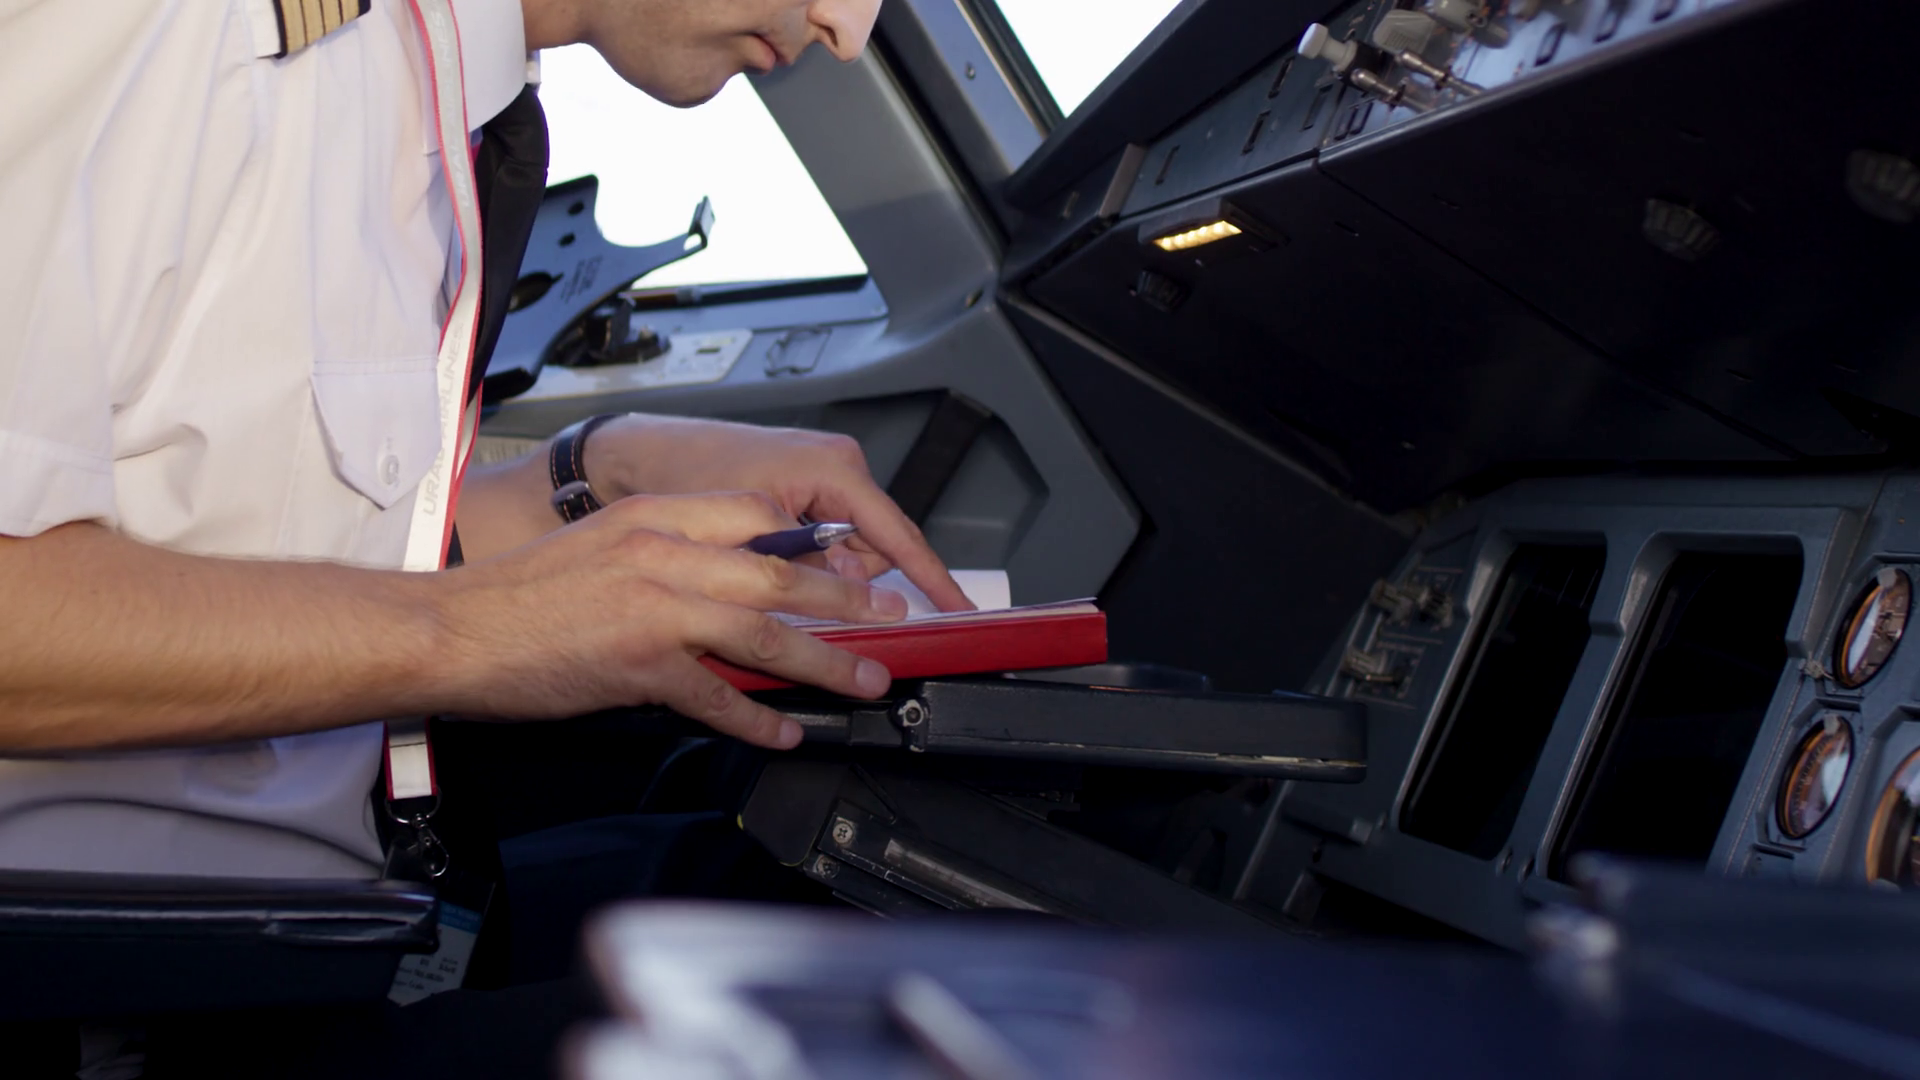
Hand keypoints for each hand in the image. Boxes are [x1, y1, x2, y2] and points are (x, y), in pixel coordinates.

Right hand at [431, 491, 910, 748]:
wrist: (450, 630)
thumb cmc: (517, 594)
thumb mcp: (602, 544)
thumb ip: (668, 553)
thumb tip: (733, 580)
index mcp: (654, 516)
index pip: (756, 513)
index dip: (811, 538)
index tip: (848, 558)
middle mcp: (662, 554)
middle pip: (779, 573)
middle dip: (846, 597)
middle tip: (891, 615)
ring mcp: (655, 610)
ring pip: (765, 632)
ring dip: (826, 660)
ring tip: (867, 678)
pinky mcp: (639, 666)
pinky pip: (717, 695)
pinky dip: (757, 717)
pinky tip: (784, 730)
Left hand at [584, 414, 973, 611]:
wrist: (632, 454)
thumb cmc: (681, 472)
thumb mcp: (746, 529)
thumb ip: (800, 566)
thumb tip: (840, 599)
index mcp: (834, 468)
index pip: (900, 535)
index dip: (933, 580)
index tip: (962, 611)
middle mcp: (834, 469)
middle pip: (873, 553)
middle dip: (854, 591)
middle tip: (834, 626)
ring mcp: (818, 482)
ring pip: (845, 558)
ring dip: (824, 585)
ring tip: (783, 595)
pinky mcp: (799, 494)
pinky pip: (822, 545)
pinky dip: (806, 572)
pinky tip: (778, 583)